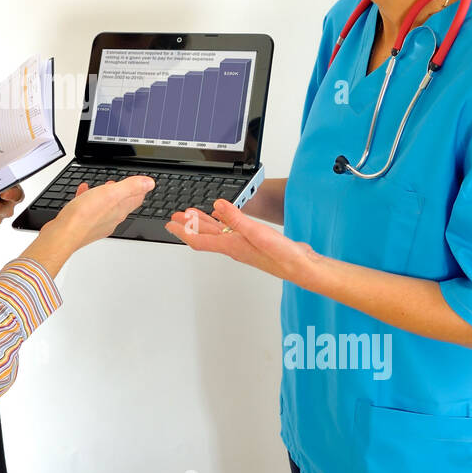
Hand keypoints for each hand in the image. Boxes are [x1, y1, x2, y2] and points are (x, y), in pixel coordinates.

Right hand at [19, 176, 153, 278]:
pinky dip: (87, 198)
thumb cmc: (85, 216)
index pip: (135, 200)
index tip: (142, 184)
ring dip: (106, 196)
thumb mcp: (111, 194)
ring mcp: (97, 223)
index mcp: (119, 211)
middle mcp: (110, 219)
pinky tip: (82, 192)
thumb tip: (149, 183)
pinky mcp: (83, 225)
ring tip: (104, 188)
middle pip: (121, 205)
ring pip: (104, 207)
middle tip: (124, 186)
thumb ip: (130, 187)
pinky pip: (87, 208)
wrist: (63, 234)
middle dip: (124, 193)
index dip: (140, 190)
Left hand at [164, 199, 315, 282]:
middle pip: (205, 236)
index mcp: (231, 246)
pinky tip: (223, 219)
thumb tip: (216, 206)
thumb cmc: (282, 256)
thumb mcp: (256, 233)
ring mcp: (244, 245)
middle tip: (175, 217)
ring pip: (217, 233)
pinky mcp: (254, 242)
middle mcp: (234, 246)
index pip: (199, 240)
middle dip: (188, 226)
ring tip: (192, 215)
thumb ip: (235, 219)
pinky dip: (223, 223)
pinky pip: (231, 231)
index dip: (182, 231)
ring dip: (203, 224)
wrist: (302, 266)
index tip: (169, 224)